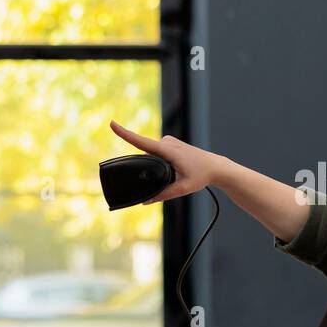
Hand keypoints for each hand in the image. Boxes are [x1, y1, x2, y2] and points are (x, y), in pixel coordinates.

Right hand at [108, 121, 225, 203]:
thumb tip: (145, 201)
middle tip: (175, 174)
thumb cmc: (201, 176)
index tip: (111, 124)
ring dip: (158, 165)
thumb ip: (163, 195)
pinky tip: (176, 167)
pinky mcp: (170, 143)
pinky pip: (157, 152)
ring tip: (179, 171)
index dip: (125, 133)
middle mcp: (166, 142)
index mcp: (168, 150)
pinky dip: (160, 161)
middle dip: (151, 167)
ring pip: (153, 155)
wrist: (216, 167)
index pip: (141, 141)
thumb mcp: (183, 189)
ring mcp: (168, 141)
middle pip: (146, 155)